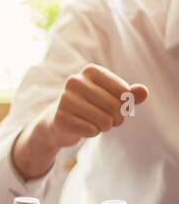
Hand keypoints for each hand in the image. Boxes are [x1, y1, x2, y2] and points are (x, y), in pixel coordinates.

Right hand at [13, 64, 147, 179]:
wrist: (61, 120)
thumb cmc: (92, 106)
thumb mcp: (113, 98)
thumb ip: (130, 95)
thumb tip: (144, 91)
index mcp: (91, 70)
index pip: (124, 92)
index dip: (126, 105)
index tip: (118, 107)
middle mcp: (75, 81)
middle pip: (115, 106)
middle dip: (118, 118)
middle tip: (111, 121)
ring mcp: (65, 99)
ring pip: (104, 120)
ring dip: (105, 127)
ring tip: (97, 124)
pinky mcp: (60, 118)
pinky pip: (91, 130)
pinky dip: (92, 133)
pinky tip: (84, 127)